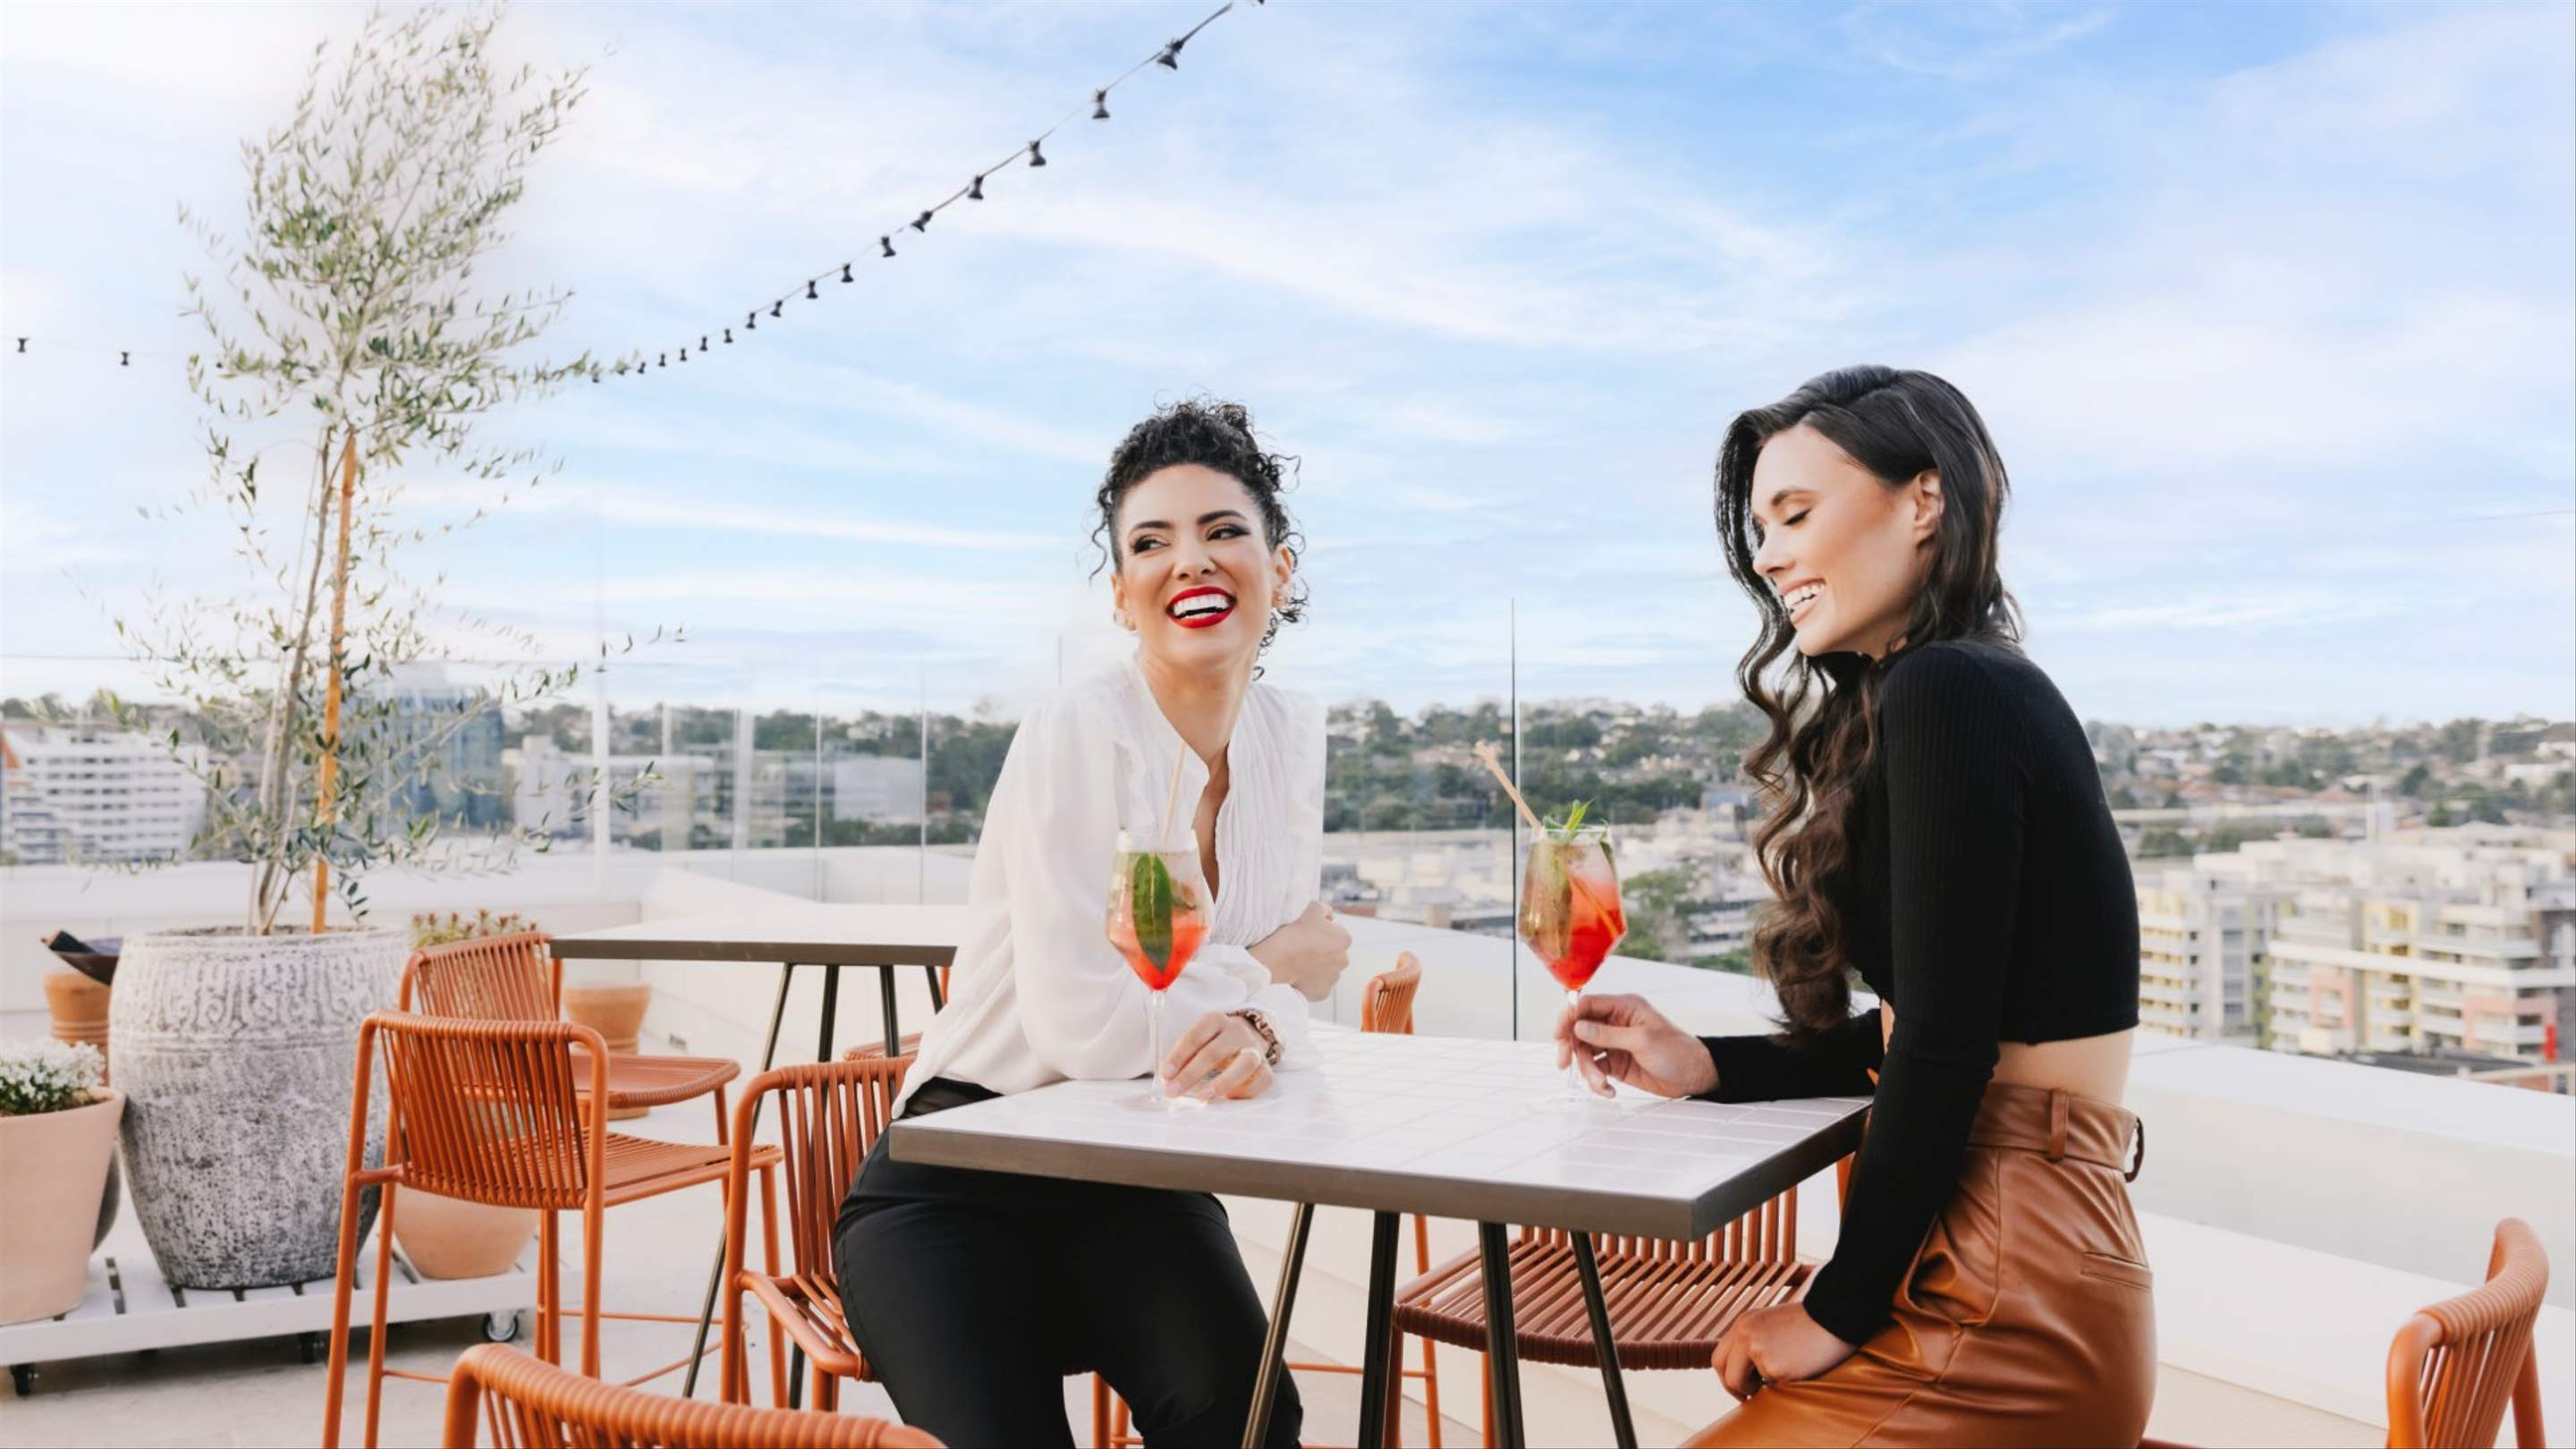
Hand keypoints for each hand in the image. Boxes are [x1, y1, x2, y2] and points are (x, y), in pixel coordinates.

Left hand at [1162, 1011, 1274, 1100]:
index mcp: (1215, 1021)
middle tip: (1173, 1091)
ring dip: (1221, 1083)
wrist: (1247, 1035)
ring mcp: (1254, 1049)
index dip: (1179, 1056)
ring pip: (1243, 1065)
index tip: (1165, 1075)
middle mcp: (1236, 1032)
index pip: (1195, 1036)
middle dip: (1191, 1074)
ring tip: (1203, 1097)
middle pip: (1215, 1052)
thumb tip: (1168, 1081)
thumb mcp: (1198, 1040)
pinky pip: (1261, 1080)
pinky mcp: (1265, 1067)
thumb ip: (1183, 1057)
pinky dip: (1245, 1091)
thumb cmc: (1214, 1042)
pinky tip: (1228, 1097)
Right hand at [1249, 901, 1349, 1001]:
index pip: (1337, 934)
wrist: (1278, 959)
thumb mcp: (1312, 908)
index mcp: (1344, 939)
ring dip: (1318, 967)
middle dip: (1323, 952)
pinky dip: (1311, 982)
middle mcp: (1343, 960)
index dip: (1322, 933)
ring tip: (1299, 962)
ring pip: (1327, 971)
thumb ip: (1325, 909)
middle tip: (1303, 948)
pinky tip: (1299, 975)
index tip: (1309, 934)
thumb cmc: (1294, 932)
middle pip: (1334, 954)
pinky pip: (1318, 986)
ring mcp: (1333, 978)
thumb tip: (1329, 915)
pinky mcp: (1322, 993)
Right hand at [1554, 993, 1719, 1099]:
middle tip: (1565, 1063)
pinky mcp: (1615, 1063)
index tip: (1559, 1035)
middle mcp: (1615, 1023)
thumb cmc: (1677, 1052)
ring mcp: (1614, 1043)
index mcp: (1623, 1007)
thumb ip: (1608, 1034)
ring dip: (1588, 1071)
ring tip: (1601, 1084)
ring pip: (1585, 1053)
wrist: (1694, 1076)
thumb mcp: (1642, 1040)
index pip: (1586, 1005)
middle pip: (1579, 1030)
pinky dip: (1597, 1082)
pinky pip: (1595, 1070)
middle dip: (1572, 1047)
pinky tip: (1608, 1091)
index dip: (1569, 1017)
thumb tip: (1579, 1027)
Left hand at [1713, 1300, 1858, 1398]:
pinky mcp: (1774, 1366)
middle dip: (1734, 1389)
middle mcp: (1744, 1334)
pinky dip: (1783, 1385)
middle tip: (1749, 1398)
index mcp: (1744, 1323)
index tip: (1742, 1387)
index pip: (1719, 1356)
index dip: (1727, 1376)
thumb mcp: (1773, 1326)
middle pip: (1723, 1371)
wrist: (1837, 1317)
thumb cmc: (1812, 1325)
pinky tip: (1801, 1369)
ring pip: (1742, 1383)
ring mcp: (1757, 1349)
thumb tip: (1746, 1374)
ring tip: (1785, 1375)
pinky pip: (1771, 1387)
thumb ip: (1755, 1343)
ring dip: (1758, 1389)